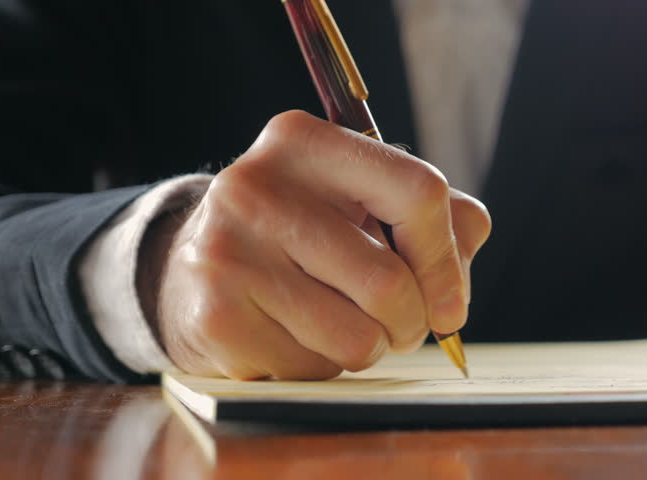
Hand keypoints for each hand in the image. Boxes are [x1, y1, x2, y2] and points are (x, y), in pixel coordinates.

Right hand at [143, 111, 490, 379]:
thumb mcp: (359, 200)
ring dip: (369, 347)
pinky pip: (314, 369)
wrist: (190, 267)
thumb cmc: (298, 234)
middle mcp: (256, 186)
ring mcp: (229, 252)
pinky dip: (322, 366)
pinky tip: (293, 336)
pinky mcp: (215, 315)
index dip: (447, 260)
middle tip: (399, 326)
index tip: (449, 303)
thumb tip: (455, 291)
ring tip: (340, 324)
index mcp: (304, 141)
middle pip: (391, 282)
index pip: (419, 192)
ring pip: (358, 338)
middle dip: (412, 322)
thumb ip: (436, 221)